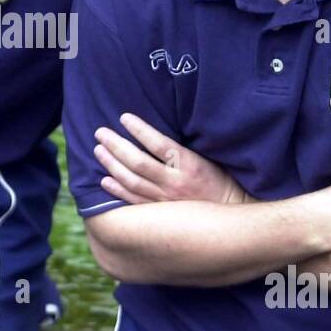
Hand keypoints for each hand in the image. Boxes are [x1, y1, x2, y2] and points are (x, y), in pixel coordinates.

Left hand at [94, 112, 249, 204]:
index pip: (159, 144)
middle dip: (116, 146)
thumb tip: (157, 131)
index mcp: (190, 165)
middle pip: (138, 162)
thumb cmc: (221, 180)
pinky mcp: (162, 212)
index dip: (140, 130)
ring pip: (132, 181)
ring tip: (98, 150)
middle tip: (100, 132)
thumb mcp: (207, 159)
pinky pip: (135, 201)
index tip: (124, 117)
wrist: (232, 213)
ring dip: (112, 164)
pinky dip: (117, 190)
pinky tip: (104, 180)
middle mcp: (176, 182)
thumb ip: (183, 150)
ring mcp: (167, 200)